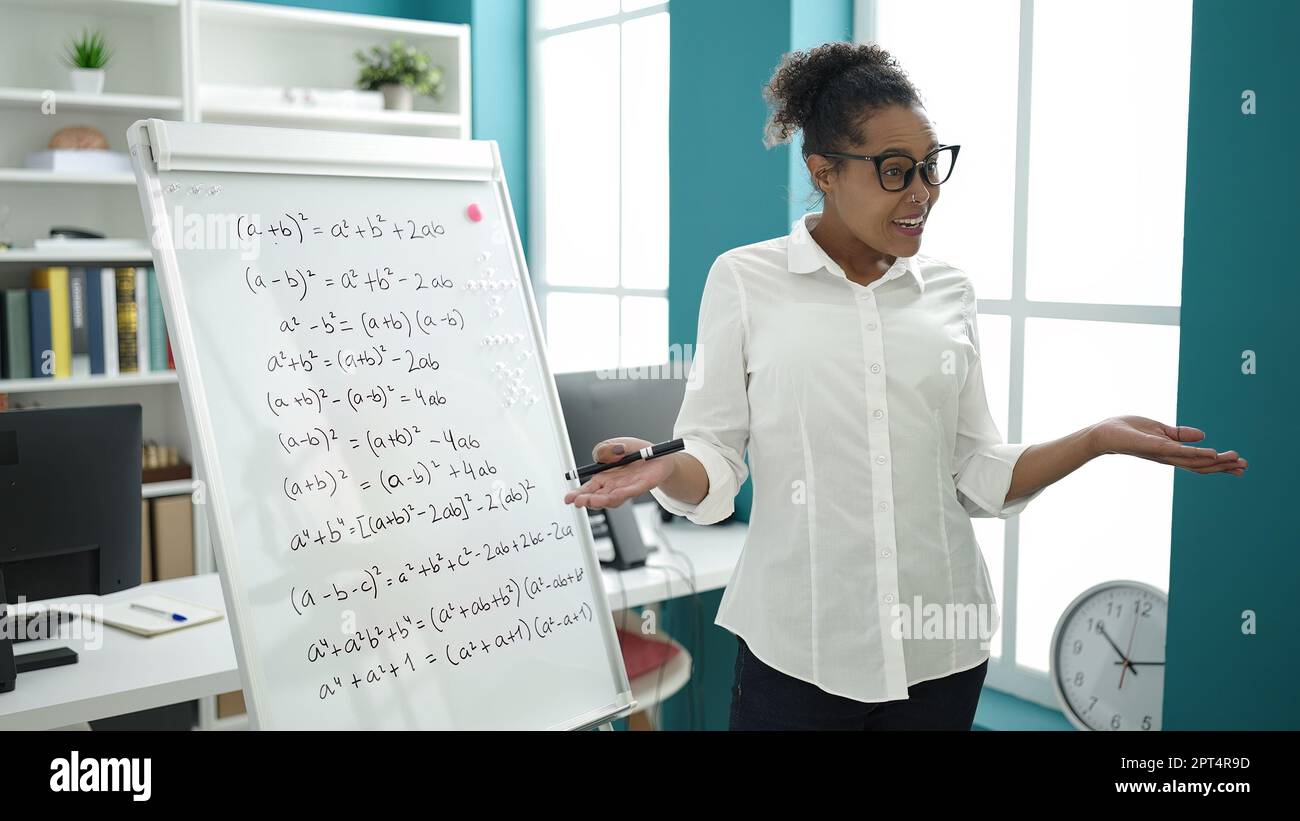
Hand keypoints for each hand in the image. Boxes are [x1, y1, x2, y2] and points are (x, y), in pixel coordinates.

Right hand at [562, 436, 676, 509]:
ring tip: (592, 501)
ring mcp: (626, 488)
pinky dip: (623, 493)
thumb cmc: (634, 452)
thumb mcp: (614, 445)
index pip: (587, 489)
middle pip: (597, 497)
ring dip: (602, 501)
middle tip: (578, 502)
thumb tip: (605, 456)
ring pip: (612, 499)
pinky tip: (615, 494)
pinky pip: (631, 491)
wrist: (657, 456)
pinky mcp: (641, 486)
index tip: (568, 498)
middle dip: (586, 500)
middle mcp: (613, 486)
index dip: (577, 494)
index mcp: (603, 477)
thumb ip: (604, 450)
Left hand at [1089, 416, 1246, 475]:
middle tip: (1245, 466)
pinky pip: (1179, 451)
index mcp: (1172, 453)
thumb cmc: (1128, 431)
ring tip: (1235, 460)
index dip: (1219, 464)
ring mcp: (1162, 453)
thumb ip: (1180, 434)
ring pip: (1194, 462)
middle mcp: (1169, 457)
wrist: (1105, 433)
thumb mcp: (1160, 430)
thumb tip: (1203, 435)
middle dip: (1223, 467)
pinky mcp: (1154, 447)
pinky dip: (1196, 453)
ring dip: (1216, 462)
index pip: (1200, 462)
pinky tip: (1212, 453)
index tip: (1239, 464)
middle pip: (1201, 466)